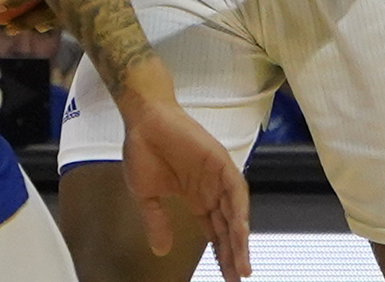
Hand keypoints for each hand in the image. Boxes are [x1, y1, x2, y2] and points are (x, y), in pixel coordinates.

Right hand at [119, 87, 251, 281]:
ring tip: (241, 262)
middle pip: (228, 226)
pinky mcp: (220, 161)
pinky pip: (235, 188)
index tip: (225, 275)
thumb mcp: (146, 195)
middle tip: (237, 276)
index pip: (215, 232)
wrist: (143, 120)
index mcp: (197, 198)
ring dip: (240, 237)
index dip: (221, 253)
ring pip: (235, 211)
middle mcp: (211, 190)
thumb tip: (160, 251)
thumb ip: (156, 221)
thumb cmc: (143, 150)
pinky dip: (239, 209)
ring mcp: (218, 176)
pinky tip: (240, 229)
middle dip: (233, 252)